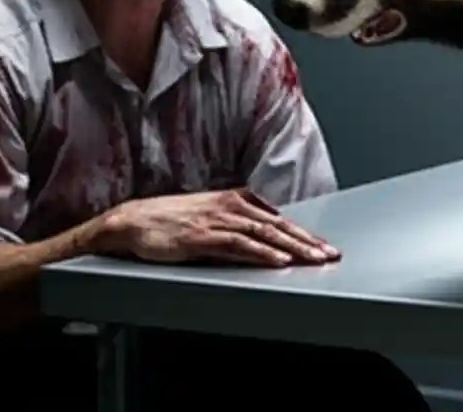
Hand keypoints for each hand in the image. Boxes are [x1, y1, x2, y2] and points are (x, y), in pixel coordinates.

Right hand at [96, 187, 340, 266]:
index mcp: (235, 200)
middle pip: (278, 226)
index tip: (324, 246)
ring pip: (264, 235)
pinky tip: (278, 262)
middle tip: (330, 255)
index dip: (303, 233)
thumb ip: (236, 222)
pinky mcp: (202, 237)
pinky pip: (239, 245)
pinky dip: (262, 254)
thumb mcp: (209, 216)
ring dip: (292, 248)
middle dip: (307, 241)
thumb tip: (263, 237)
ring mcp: (217, 221)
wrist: (132, 222)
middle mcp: (231, 207)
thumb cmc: (169, 222)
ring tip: (314, 259)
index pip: (278, 219)